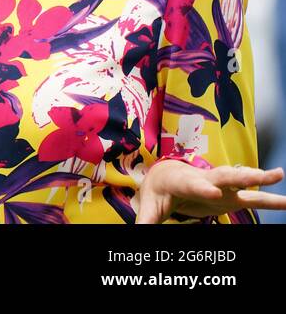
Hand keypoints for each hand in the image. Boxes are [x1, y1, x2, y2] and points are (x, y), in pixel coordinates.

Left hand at [136, 159, 285, 222]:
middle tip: (256, 176)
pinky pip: (250, 195)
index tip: (215, 194)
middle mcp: (203, 179)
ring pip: (240, 180)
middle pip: (222, 176)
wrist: (165, 177)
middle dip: (238, 176)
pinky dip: (267, 193)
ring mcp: (219, 186)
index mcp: (181, 181)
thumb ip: (146, 221)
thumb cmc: (157, 192)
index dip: (203, 188)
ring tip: (279, 174)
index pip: (193, 184)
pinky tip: (285, 197)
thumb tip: (137, 233)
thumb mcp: (149, 206)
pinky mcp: (230, 196)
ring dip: (259, 178)